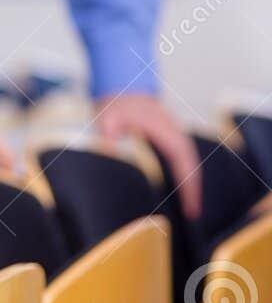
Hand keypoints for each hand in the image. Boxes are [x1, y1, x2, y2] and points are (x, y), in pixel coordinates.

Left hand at [97, 93, 200, 217]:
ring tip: (190, 209)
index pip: (183, 159)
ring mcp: (173, 135)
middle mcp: (174, 133)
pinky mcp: (168, 139)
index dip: (188, 181)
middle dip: (193, 188)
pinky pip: (180, 160)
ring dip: (191, 182)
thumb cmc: (117, 104)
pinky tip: (180, 191)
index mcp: (165, 129)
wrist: (122, 89)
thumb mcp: (109, 113)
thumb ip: (109, 127)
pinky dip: (183, 174)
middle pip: (190, 164)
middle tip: (193, 213)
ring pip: (188, 162)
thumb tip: (110, 141)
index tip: (190, 200)